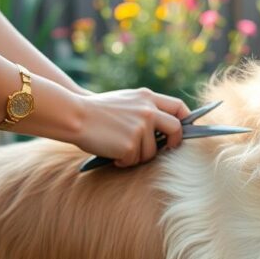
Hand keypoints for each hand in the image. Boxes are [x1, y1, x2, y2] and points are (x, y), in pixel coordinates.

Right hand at [74, 88, 189, 166]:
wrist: (73, 115)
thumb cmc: (96, 111)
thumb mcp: (126, 101)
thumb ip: (146, 109)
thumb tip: (167, 128)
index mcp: (147, 97)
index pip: (178, 107)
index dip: (186, 120)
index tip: (184, 131)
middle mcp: (148, 110)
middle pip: (176, 129)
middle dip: (174, 143)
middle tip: (166, 149)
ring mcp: (140, 127)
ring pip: (151, 152)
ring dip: (137, 155)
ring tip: (118, 147)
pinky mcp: (130, 144)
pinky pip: (133, 160)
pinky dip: (123, 161)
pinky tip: (111, 152)